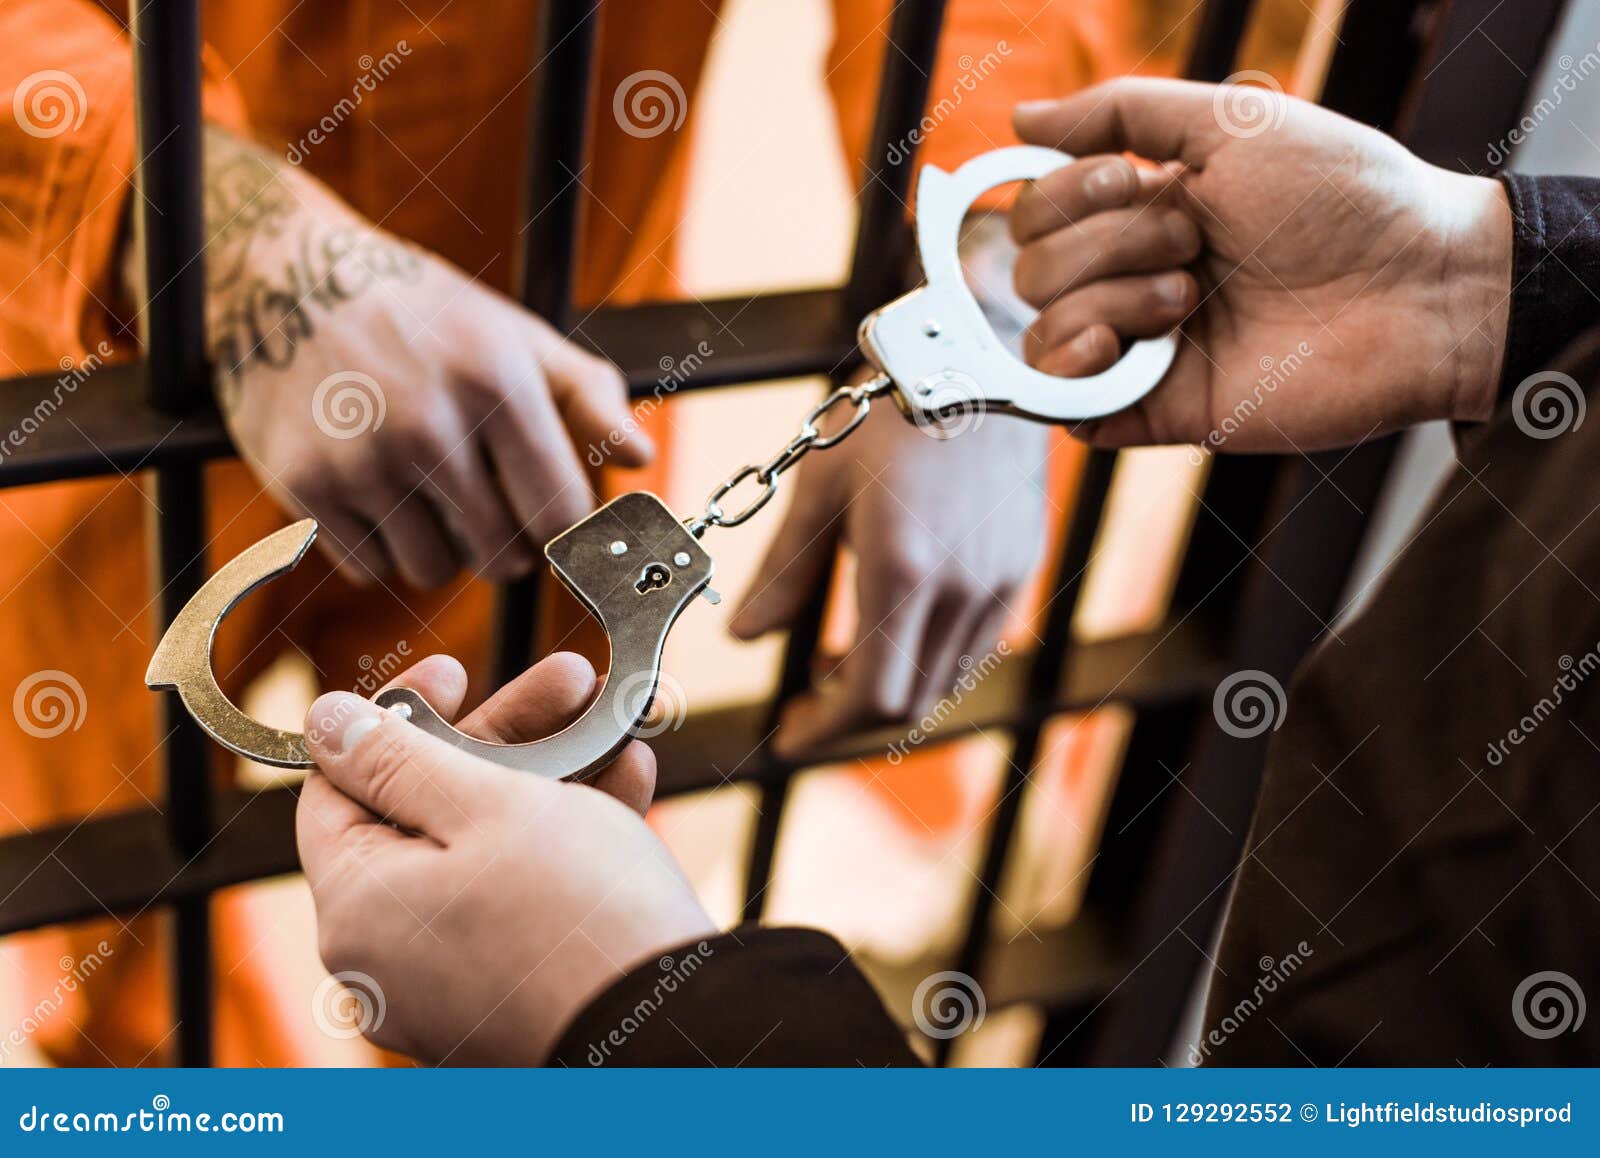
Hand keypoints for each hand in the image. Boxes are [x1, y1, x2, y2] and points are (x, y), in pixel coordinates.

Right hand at [191, 128, 650, 586]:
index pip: (560, 515)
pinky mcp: (305, 487)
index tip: (551, 516)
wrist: (288, 280)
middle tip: (490, 506)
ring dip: (441, 549)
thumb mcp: (516, 335)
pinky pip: (370, 569)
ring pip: (433, 571)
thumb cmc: (424, 315)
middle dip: (506, 544)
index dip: (563, 528)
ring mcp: (361, 461)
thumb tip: (640, 461)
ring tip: (430, 494)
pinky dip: (381, 548)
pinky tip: (377, 494)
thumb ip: (590, 396)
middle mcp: (429, 427)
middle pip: (502, 557)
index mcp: (497, 386)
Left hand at [296, 652, 713, 1064]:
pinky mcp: (508, 998)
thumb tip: (325, 717)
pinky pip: (518, 902)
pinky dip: (563, 846)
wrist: (674, 1032)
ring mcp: (447, 985)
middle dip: (503, 740)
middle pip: (423, 815)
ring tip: (612, 731)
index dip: (399, 716)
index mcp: (356, 908)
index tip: (458, 673)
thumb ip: (398, 756)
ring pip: (483, 854)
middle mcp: (386, 957)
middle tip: (564, 685)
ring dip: (548, 782)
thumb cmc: (580, 917)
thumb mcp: (488, 804)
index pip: (339, 787)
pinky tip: (624, 787)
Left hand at [729, 383, 1046, 754]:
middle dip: (849, 717)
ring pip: (943, 683)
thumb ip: (784, 572)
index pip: (870, 697)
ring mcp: (999, 584)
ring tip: (837, 662)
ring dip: (889, 691)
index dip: (824, 729)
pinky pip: (973, 649)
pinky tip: (891, 631)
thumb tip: (744, 637)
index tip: (789, 734)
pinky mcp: (1021, 570)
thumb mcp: (819, 488)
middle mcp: (960, 590)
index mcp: (902, 571)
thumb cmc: (888, 415)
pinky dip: (927, 662)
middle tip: (806, 703)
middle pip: (908, 704)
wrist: (978, 362)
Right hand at [1008, 79, 1513, 451]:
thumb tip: (1018, 117)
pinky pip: (1063, 405)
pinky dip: (1070, 373)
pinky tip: (1116, 346)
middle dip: (1105, 245)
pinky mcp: (1159, 409)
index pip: (1037, 211)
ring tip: (1192, 300)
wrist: (1418, 289)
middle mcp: (1133, 278)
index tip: (1133, 182)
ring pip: (1041, 332)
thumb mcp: (1230, 124)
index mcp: (1144, 212)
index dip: (1065, 195)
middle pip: (1031, 270)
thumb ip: (1120, 113)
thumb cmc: (1342, 197)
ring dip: (1108, 300)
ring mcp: (1144, 347)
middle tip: (1195, 245)